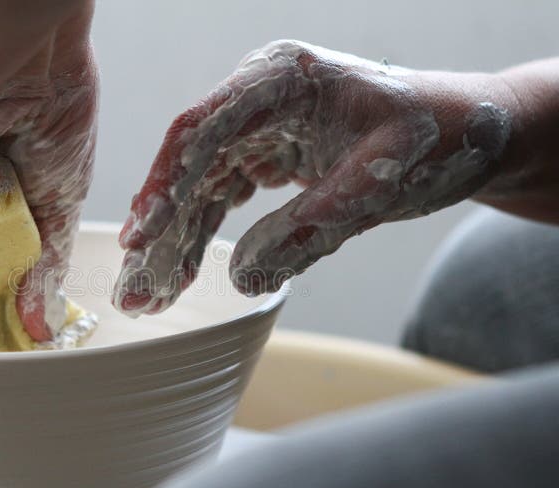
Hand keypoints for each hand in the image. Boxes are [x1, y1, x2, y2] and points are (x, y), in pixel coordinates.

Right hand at [114, 40, 515, 315]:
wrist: (467, 134)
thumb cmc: (435, 139)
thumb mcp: (379, 182)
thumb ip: (312, 227)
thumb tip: (244, 277)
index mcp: (282, 80)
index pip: (204, 126)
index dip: (166, 181)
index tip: (144, 234)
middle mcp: (259, 99)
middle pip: (190, 165)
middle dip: (161, 229)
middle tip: (134, 286)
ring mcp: (259, 128)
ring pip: (198, 187)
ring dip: (174, 242)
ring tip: (148, 293)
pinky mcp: (266, 155)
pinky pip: (221, 198)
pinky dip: (202, 237)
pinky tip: (182, 273)